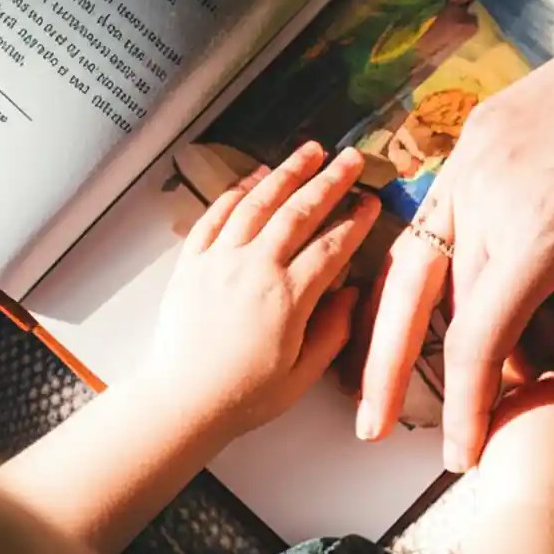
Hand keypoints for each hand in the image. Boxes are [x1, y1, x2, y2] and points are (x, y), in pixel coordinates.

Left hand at [143, 142, 380, 438]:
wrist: (180, 402)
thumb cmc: (243, 396)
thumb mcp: (302, 375)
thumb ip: (333, 331)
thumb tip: (352, 294)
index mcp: (288, 297)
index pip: (332, 246)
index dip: (356, 221)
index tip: (373, 202)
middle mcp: (255, 268)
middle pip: (299, 212)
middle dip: (330, 181)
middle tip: (352, 158)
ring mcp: (219, 261)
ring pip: (258, 203)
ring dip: (287, 172)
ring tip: (311, 150)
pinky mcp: (192, 262)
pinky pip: (216, 215)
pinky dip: (238, 191)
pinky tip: (257, 177)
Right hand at [357, 20, 553, 468]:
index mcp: (540, 228)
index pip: (478, 339)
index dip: (464, 405)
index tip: (460, 452)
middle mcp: (489, 191)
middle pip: (433, 302)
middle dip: (400, 370)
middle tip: (371, 425)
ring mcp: (475, 156)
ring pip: (425, 255)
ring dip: (401, 318)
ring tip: (384, 371)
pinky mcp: (477, 134)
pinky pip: (441, 210)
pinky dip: (433, 262)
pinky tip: (436, 291)